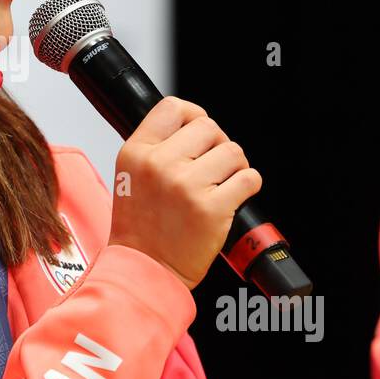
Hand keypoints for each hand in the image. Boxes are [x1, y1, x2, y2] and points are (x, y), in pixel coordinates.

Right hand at [107, 96, 262, 290]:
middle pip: (209, 127)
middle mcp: (159, 164)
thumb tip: (194, 125)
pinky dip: (248, 185)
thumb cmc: (141, 228)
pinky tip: (233, 197)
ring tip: (221, 185)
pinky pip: (249, 179)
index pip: (173, 108)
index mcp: (136, 153)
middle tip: (212, 168)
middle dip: (217, 145)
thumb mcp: (130, 176)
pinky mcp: (212, 208)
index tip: (200, 132)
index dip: (194, 116)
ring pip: (233, 151)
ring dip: (234, 167)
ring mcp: (186, 185)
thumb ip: (156, 148)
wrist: (145, 270)